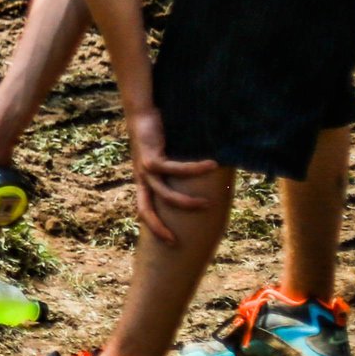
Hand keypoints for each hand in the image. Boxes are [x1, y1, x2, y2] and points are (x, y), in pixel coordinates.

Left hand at [123, 103, 220, 245]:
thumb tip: (207, 183)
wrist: (142, 113)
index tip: (170, 242)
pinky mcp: (151, 156)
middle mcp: (142, 178)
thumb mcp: (167, 158)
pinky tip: (213, 165)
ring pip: (164, 193)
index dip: (154, 228)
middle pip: (145, 210)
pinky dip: (194, 169)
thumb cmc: (158, 136)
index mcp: (144, 181)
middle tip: (175, 242)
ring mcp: (144, 168)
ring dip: (186, 202)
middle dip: (158, 228)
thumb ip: (179, 173)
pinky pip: (175, 168)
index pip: (144, 210)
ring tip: (208, 203)